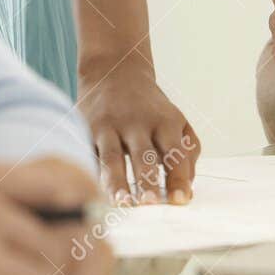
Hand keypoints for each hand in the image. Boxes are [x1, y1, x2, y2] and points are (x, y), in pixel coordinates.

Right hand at [80, 65, 199, 204]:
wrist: (115, 71)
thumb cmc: (151, 108)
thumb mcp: (176, 120)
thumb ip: (188, 152)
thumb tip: (188, 189)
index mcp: (165, 122)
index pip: (175, 153)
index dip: (178, 177)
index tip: (182, 200)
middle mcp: (137, 123)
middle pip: (143, 155)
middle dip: (147, 180)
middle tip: (151, 204)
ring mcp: (109, 126)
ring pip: (113, 157)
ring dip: (117, 182)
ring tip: (121, 203)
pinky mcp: (86, 130)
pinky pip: (88, 155)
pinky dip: (90, 174)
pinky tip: (91, 193)